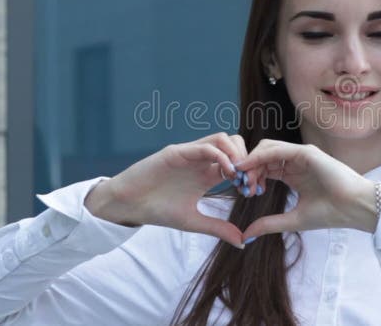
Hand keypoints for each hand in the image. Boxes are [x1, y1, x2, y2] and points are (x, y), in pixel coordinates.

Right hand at [85, 132, 248, 247]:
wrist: (127, 205)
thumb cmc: (157, 211)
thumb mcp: (193, 221)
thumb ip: (217, 228)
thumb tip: (242, 241)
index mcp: (207, 173)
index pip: (236, 161)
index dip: (249, 173)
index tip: (253, 191)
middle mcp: (201, 160)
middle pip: (233, 143)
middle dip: (247, 159)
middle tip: (248, 181)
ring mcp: (190, 153)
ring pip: (222, 139)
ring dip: (236, 153)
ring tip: (238, 176)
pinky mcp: (177, 152)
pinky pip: (204, 146)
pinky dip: (220, 156)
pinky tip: (226, 173)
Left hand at [233, 139, 380, 240]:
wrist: (354, 209)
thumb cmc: (331, 213)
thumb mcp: (292, 219)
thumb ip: (269, 224)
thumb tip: (246, 236)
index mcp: (294, 174)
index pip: (265, 168)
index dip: (250, 176)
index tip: (242, 191)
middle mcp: (296, 162)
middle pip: (262, 156)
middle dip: (248, 168)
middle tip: (239, 184)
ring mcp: (301, 155)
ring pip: (267, 149)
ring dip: (252, 161)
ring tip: (243, 177)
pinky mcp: (306, 152)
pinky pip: (278, 149)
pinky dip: (261, 156)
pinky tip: (250, 167)